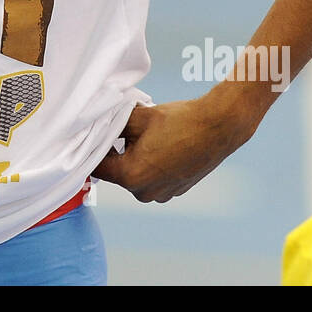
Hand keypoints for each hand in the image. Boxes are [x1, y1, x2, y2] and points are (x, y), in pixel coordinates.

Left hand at [91, 95, 257, 202]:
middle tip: (120, 127)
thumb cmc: (178, 120)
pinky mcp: (176, 190)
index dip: (92, 148)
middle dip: (114, 151)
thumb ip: (112, 125)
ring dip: (133, 157)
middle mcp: (145, 192)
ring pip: (135, 174)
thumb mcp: (137, 117)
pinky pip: (153, 177)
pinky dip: (151, 162)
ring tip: (144, 133)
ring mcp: (162, 194)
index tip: (92, 134)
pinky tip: (160, 143)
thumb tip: (96, 126)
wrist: (219, 126)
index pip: (97, 167)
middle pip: (116, 172)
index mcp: (131, 176)